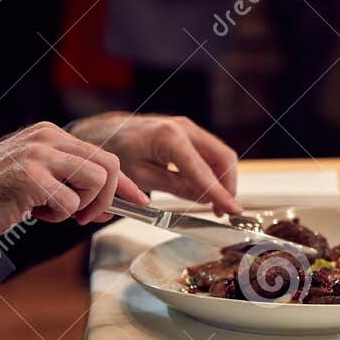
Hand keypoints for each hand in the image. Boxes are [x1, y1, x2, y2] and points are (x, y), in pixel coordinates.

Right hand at [0, 122, 145, 235]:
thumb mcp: (38, 179)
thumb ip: (71, 183)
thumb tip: (108, 206)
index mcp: (50, 135)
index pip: (103, 155)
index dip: (125, 183)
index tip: (140, 201)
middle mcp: (47, 138)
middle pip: (108, 165)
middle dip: (105, 198)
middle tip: (84, 217)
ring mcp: (39, 154)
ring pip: (95, 181)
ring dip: (80, 208)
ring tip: (50, 212)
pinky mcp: (30, 176)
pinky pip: (70, 204)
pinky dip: (56, 218)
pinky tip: (32, 212)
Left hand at [67, 111, 241, 214]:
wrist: (106, 130)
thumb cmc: (117, 151)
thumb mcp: (143, 176)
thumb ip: (177, 187)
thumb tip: (206, 199)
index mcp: (169, 137)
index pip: (203, 171)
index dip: (221, 194)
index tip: (233, 210)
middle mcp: (184, 127)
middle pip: (223, 157)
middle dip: (228, 186)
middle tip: (224, 212)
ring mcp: (188, 127)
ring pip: (221, 154)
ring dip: (223, 180)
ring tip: (216, 205)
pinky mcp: (189, 132)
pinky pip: (211, 152)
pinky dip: (215, 172)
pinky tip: (208, 190)